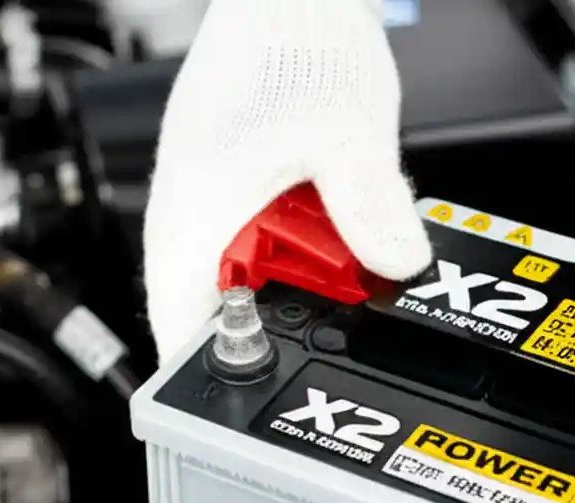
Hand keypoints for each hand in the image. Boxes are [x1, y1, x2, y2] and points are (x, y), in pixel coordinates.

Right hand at [143, 0, 431, 360]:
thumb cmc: (298, 37)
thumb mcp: (350, 135)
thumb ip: (372, 208)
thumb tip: (395, 267)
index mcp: (198, 204)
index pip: (179, 316)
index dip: (203, 366)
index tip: (236, 394)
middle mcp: (187, 198)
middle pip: (207, 297)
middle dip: (261, 318)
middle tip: (314, 317)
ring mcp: (203, 181)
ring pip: (228, 261)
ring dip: (278, 276)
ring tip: (329, 264)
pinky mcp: (227, 166)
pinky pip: (247, 226)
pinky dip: (284, 240)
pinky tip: (326, 226)